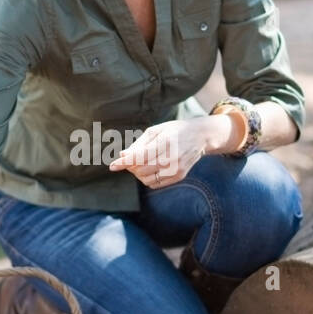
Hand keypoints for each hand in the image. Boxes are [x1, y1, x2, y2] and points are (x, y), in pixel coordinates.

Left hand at [109, 117, 230, 187]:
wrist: (200, 136)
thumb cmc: (175, 130)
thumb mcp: (156, 130)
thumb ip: (139, 143)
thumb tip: (123, 155)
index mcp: (165, 142)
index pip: (140, 156)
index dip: (124, 162)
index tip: (112, 166)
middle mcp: (172, 157)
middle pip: (142, 169)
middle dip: (131, 167)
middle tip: (129, 160)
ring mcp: (177, 168)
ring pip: (147, 179)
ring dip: (138, 174)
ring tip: (139, 164)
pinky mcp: (179, 176)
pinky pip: (156, 183)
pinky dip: (147, 179)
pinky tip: (149, 170)